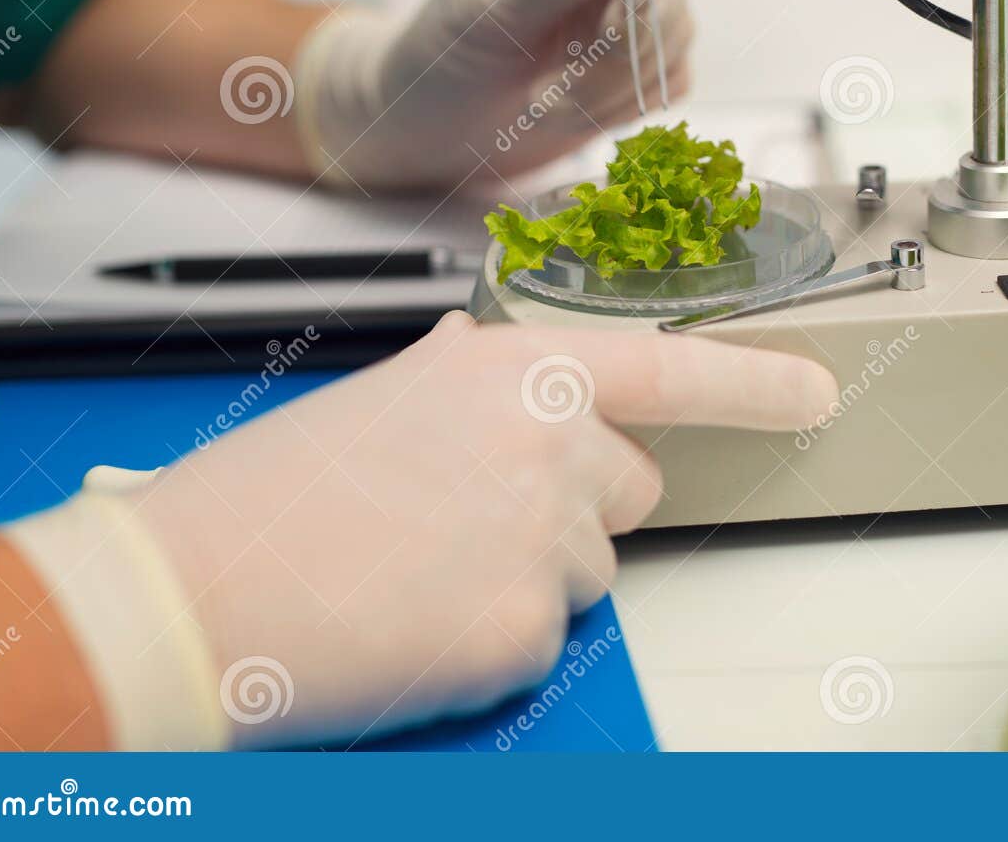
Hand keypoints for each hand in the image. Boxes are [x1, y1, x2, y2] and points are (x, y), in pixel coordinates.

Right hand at [7, 314, 835, 748]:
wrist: (190, 592)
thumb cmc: (274, 494)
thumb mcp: (390, 398)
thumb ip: (482, 385)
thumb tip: (527, 386)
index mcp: (513, 372)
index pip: (672, 369)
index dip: (756, 383)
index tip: (817, 390)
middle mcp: (548, 443)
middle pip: (632, 487)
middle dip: (578, 504)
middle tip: (472, 517)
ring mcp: (544, 540)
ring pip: (592, 567)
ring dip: (529, 572)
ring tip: (421, 566)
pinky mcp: (524, 632)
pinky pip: (548, 636)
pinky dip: (495, 638)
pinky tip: (417, 618)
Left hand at [294, 0, 698, 189]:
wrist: (431, 121)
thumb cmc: (444, 49)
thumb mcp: (489, 6)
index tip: (603, 33)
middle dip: (626, 51)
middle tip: (559, 86)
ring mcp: (628, 15)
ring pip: (674, 46)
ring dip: (615, 89)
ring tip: (544, 103)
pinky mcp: (637, 67)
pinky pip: (669, 85)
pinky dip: (626, 108)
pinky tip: (569, 113)